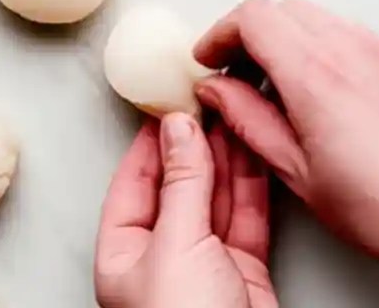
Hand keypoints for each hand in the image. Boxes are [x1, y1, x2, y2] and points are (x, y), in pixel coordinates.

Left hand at [94, 113, 276, 307]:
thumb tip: (180, 132)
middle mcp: (162, 260)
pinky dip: (253, 186)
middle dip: (195, 145)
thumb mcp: (177, 246)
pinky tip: (254, 155)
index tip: (169, 106)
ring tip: (234, 117)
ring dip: (227, 159)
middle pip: (177, 188)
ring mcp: (205, 266)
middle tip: (208, 105)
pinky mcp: (244, 273)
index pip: (133, 184)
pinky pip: (247, 219)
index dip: (152, 142)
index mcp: (124, 257)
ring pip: (216, 200)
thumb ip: (182, 184)